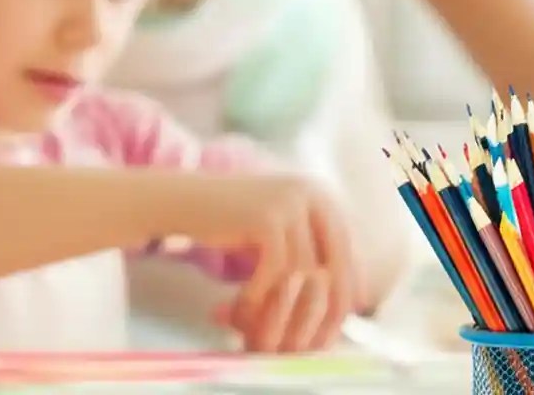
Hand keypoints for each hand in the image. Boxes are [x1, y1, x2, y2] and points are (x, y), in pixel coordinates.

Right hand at [158, 172, 357, 349]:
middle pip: (333, 265)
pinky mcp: (268, 219)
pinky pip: (276, 272)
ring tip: (256, 323)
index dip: (341, 293)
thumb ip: (310, 250)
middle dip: (318, 308)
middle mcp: (314, 194)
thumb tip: (351, 296)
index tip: (329, 326)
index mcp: (322, 196)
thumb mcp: (280, 229)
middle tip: (298, 338)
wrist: (183, 200)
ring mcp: (292, 203)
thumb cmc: (232, 222)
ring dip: (279, 305)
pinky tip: (238, 305)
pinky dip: (258, 295)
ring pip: (302, 274)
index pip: (347, 253)